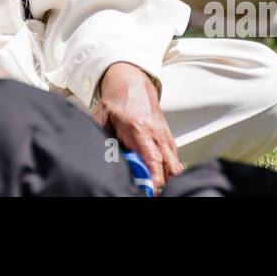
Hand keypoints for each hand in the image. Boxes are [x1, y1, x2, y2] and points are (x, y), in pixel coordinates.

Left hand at [91, 62, 181, 187]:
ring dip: (167, 177)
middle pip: (169, 165)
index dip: (155, 177)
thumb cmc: (117, 103)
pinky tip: (159, 176)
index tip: (153, 189)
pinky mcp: (168, 138)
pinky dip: (168, 170)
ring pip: (174, 164)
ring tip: (155, 187)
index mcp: (139, 128)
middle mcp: (156, 133)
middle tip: (153, 192)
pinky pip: (173, 159)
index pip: (153, 158)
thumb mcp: (102, 120)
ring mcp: (165, 135)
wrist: (132, 84)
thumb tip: (105, 162)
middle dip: (164, 182)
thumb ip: (105, 141)